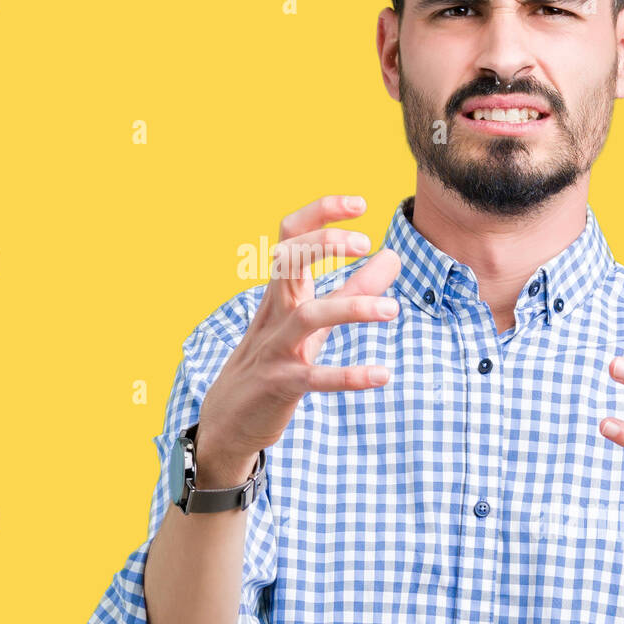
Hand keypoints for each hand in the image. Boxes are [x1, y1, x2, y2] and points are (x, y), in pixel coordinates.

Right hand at [195, 195, 401, 486]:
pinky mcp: (280, 385)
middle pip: (289, 261)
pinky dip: (349, 375)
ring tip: (392, 310)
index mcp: (281, 291)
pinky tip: (382, 375)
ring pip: (308, 316)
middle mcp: (274, 312)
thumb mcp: (314, 321)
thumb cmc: (274, 361)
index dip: (321, 213)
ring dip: (352, 307)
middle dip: (324, 243)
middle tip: (365, 242)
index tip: (359, 204)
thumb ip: (353, 288)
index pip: (291, 236)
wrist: (230, 420)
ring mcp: (275, 348)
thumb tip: (393, 256)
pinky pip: (314, 377)